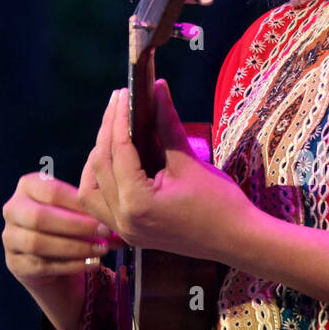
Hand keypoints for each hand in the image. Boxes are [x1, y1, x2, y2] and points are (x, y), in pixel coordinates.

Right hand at [2, 173, 123, 285]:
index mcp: (28, 187)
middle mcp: (13, 209)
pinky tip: (93, 264)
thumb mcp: (78, 213)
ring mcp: (10, 238)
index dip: (79, 203)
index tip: (104, 213)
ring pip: (38, 243)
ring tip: (102, 250)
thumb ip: (92, 211)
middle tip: (105, 233)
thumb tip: (116, 222)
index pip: (52, 191)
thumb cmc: (71, 228)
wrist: (56, 263)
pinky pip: (42, 265)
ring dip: (75, 247)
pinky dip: (71, 265)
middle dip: (77, 226)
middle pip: (40, 217)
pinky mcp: (15, 263)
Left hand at [77, 80, 256, 264]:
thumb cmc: (220, 203)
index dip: (118, 118)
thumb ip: (167, 124)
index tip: (123, 94)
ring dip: (96, 161)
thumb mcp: (190, 161)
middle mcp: (124, 220)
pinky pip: (103, 207)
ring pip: (91, 191)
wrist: (237, 240)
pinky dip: (102, 183)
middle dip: (106, 132)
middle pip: (99, 169)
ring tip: (111, 134)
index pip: (118, 151)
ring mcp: (125, 231)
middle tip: (117, 104)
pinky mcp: (132, 233)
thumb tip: (157, 88)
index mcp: (137, 203)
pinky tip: (114, 164)